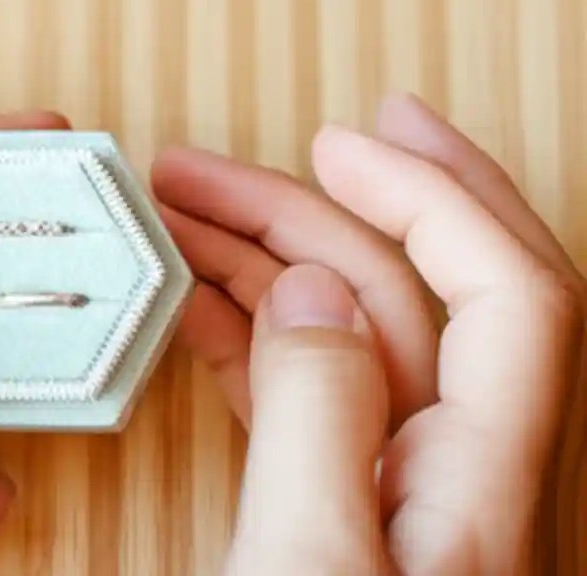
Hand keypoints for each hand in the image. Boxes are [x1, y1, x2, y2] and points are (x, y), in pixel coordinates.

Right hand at [153, 94, 584, 573]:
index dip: (432, 196)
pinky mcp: (336, 513)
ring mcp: (395, 493)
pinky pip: (299, 394)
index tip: (336, 145)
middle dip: (306, 210)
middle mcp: (454, 477)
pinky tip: (191, 304)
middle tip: (200, 170)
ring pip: (344, 337)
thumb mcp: (307, 560)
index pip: (506, 294)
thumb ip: (318, 419)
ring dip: (259, 265)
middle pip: (406, 298)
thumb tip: (313, 292)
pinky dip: (245, 336)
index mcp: (480, 487)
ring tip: (173, 221)